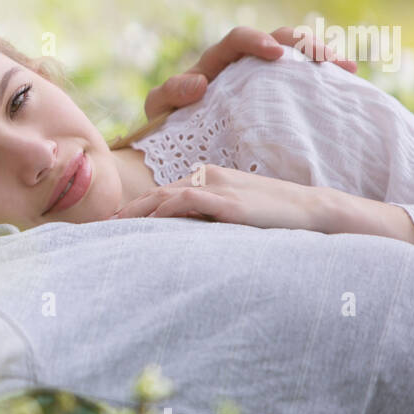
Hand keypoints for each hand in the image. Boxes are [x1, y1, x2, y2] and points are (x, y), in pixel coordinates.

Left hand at [112, 164, 339, 232]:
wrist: (311, 211)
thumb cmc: (274, 216)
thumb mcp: (234, 212)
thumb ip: (208, 216)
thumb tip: (182, 237)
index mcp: (206, 177)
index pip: (162, 192)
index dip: (136, 208)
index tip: (114, 224)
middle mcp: (206, 176)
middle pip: (155, 193)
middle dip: (127, 211)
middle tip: (101, 228)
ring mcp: (217, 186)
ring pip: (164, 195)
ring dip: (136, 213)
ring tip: (114, 229)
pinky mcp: (227, 201)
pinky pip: (185, 201)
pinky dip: (163, 212)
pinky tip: (146, 226)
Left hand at [142, 26, 356, 120]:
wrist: (177, 145)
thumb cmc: (167, 123)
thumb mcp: (160, 109)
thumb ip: (169, 93)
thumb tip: (199, 83)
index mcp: (216, 62)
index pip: (238, 39)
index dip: (257, 40)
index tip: (275, 54)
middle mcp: (244, 65)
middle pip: (280, 39)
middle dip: (304, 43)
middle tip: (325, 58)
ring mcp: (265, 80)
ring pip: (298, 58)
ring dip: (322, 58)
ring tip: (345, 68)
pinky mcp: (279, 97)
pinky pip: (305, 83)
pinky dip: (324, 82)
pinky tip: (348, 88)